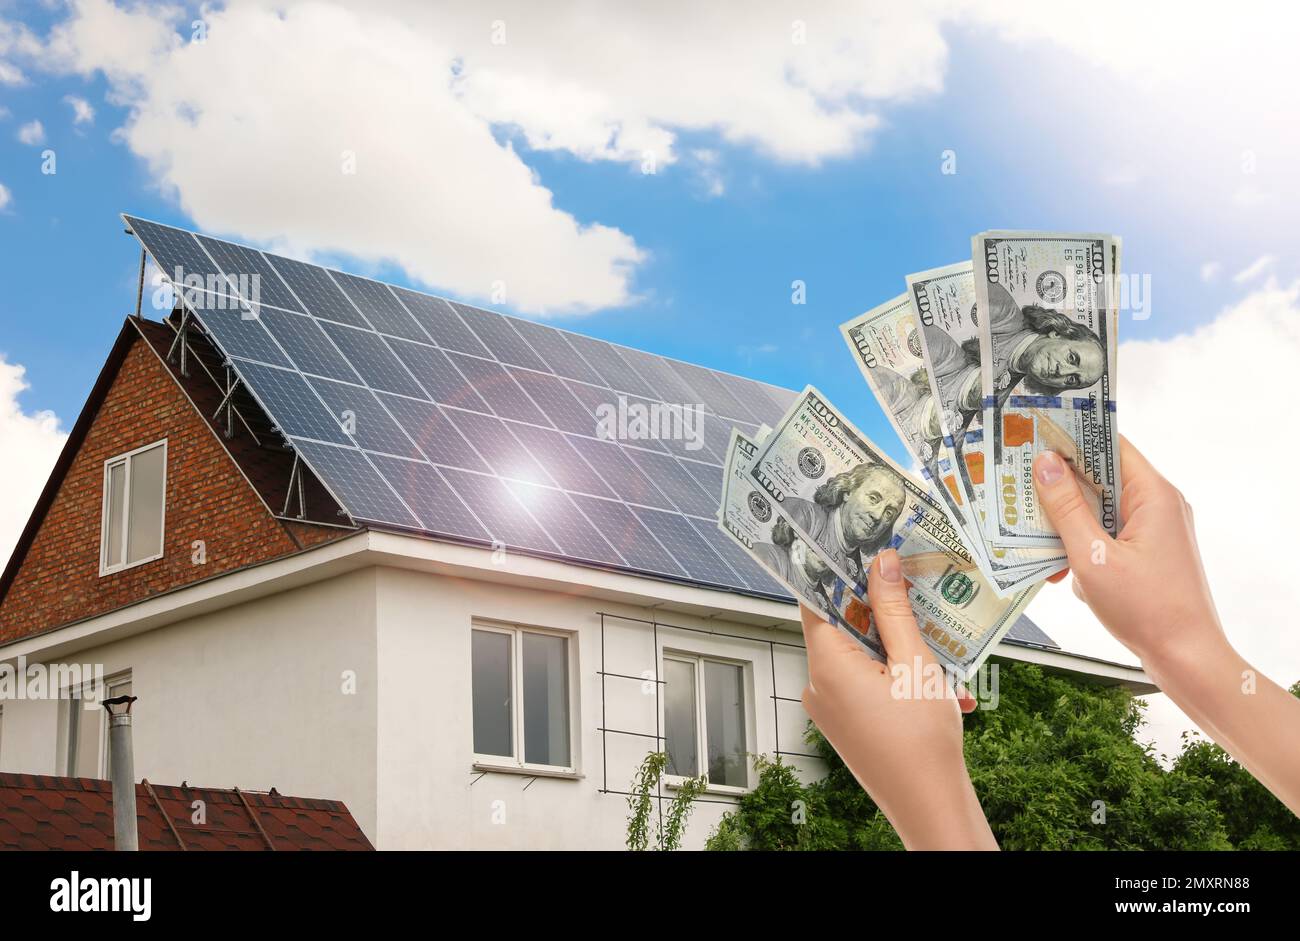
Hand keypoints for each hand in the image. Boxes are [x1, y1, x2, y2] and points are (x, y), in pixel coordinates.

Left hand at [800, 548, 996, 849]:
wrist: (929, 807)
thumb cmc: (923, 741)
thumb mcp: (916, 662)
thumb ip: (895, 610)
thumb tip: (880, 562)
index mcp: (826, 665)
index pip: (817, 601)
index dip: (837, 573)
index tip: (859, 550)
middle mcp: (818, 685)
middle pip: (843, 628)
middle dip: (883, 614)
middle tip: (917, 598)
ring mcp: (829, 707)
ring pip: (861, 657)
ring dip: (900, 651)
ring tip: (941, 662)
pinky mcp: (844, 723)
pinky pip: (866, 684)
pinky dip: (898, 679)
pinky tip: (939, 689)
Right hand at [1033, 435, 1299, 815]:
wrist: (1187, 658)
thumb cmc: (1148, 609)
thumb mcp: (1093, 557)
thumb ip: (1066, 508)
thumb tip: (1044, 464)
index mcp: (1153, 495)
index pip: (1110, 445)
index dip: (1072, 436)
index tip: (1035, 432)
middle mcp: (1158, 505)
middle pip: (1101, 477)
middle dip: (1059, 483)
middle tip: (1017, 481)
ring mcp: (1154, 530)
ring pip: (1099, 509)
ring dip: (1066, 523)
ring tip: (1033, 537)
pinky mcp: (1147, 553)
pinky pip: (1106, 534)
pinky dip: (1081, 546)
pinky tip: (1058, 570)